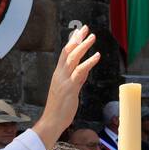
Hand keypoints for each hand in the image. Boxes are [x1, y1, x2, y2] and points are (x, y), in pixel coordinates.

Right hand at [34, 26, 98, 148]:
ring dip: (83, 46)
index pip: (64, 54)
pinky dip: (89, 62)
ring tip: (92, 37)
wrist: (52, 121)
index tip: (78, 32)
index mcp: (58, 75)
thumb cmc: (59, 109)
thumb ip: (75, 80)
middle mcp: (60, 75)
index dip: (71, 42)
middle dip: (77, 39)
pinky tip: (96, 55)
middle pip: (68, 52)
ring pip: (73, 58)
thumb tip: (83, 72)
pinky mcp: (70, 87)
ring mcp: (64, 80)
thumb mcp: (66, 91)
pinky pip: (80, 72)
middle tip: (85, 28)